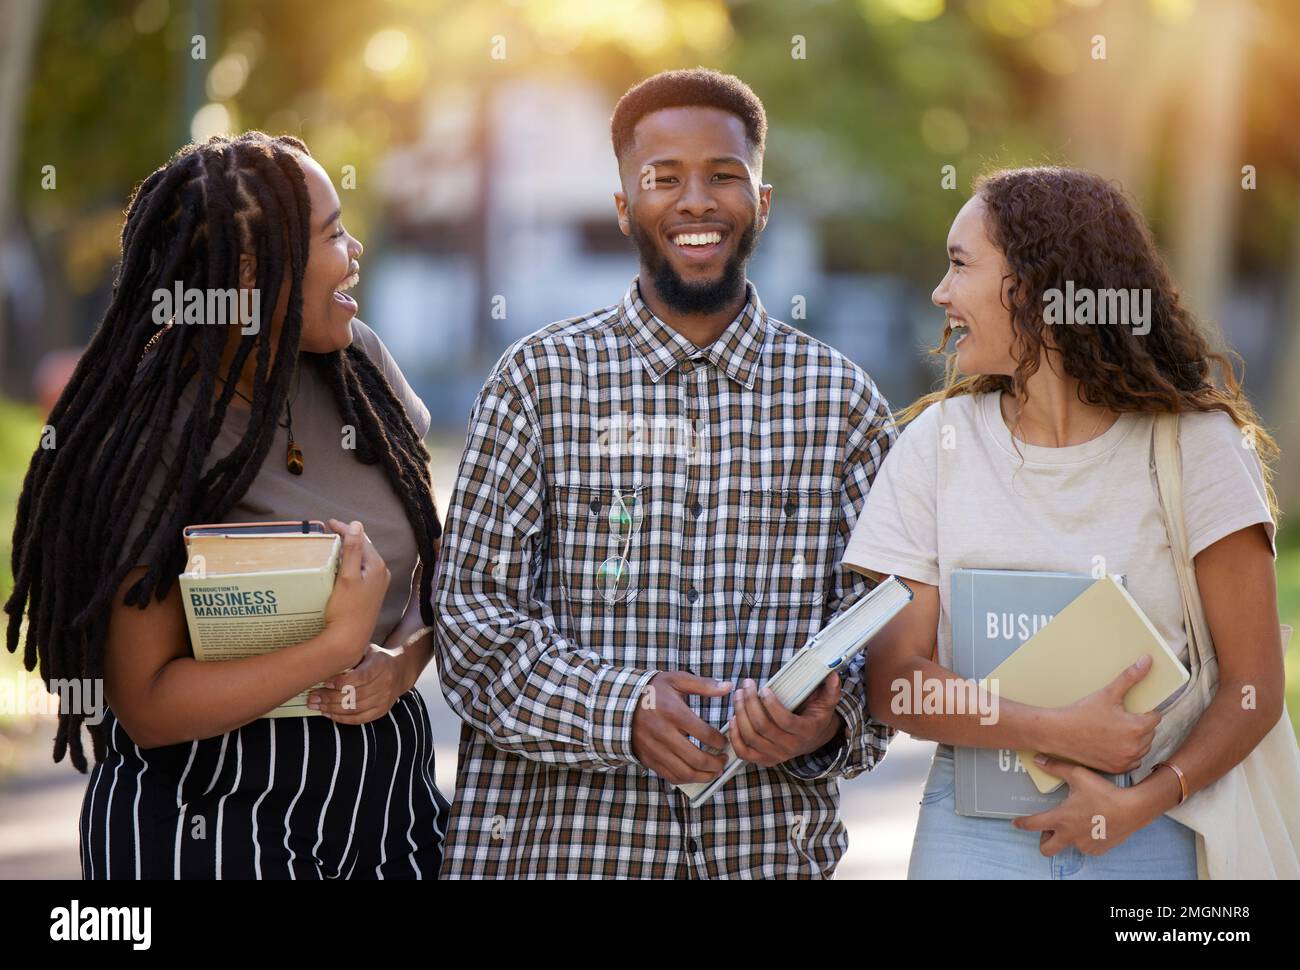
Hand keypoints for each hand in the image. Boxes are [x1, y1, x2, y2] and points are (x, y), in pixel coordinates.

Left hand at [308, 643, 405, 724]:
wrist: (399, 671)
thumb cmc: (375, 659)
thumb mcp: (366, 650)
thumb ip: (350, 656)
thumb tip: (323, 663)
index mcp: (380, 665)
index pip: (361, 677)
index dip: (341, 682)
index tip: (324, 682)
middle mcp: (385, 683)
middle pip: (355, 695)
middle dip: (330, 698)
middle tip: (312, 697)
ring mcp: (384, 699)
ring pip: (355, 709)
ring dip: (332, 709)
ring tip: (316, 706)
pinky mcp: (381, 711)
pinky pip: (359, 719)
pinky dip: (342, 718)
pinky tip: (328, 714)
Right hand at [323, 518, 389, 668]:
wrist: (349, 640)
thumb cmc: (346, 609)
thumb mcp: (346, 576)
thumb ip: (352, 550)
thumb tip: (356, 524)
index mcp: (377, 566)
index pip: (361, 539)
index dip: (345, 529)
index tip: (329, 523)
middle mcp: (382, 573)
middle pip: (363, 548)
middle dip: (348, 538)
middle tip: (329, 531)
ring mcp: (377, 584)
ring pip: (362, 560)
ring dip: (348, 551)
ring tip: (332, 545)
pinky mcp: (370, 594)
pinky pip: (360, 571)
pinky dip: (349, 564)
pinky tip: (339, 566)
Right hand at [631, 671, 732, 784]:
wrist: (621, 703)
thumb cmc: (653, 691)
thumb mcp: (677, 680)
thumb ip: (704, 685)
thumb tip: (728, 687)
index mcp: (674, 713)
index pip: (705, 734)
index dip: (720, 741)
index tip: (724, 741)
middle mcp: (664, 733)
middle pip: (696, 758)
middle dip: (716, 763)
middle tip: (723, 760)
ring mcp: (655, 749)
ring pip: (685, 772)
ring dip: (704, 776)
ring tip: (714, 772)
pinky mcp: (649, 759)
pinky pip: (670, 776)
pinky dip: (686, 779)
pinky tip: (696, 774)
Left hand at [729, 673, 843, 767]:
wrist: (814, 739)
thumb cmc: (816, 716)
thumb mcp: (827, 703)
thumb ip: (831, 690)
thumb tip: (833, 675)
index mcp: (806, 732)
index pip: (785, 721)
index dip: (771, 705)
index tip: (764, 688)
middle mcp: (790, 747)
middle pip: (763, 727)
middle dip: (750, 704)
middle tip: (746, 686)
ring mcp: (776, 756)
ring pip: (751, 738)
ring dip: (740, 715)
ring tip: (738, 696)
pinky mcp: (764, 759)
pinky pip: (744, 752)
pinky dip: (735, 737)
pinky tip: (733, 719)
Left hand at [1013, 754, 1154, 856]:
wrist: (1132, 809)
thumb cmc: (1104, 792)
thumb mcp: (1078, 775)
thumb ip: (1056, 767)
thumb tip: (1037, 759)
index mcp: (1061, 819)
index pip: (1033, 824)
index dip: (1022, 824)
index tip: (1016, 823)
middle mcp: (1070, 836)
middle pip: (1047, 848)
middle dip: (1043, 841)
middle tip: (1049, 829)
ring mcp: (1084, 845)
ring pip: (1069, 845)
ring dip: (1069, 836)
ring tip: (1079, 820)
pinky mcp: (1098, 850)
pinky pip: (1086, 846)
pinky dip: (1086, 838)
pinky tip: (1094, 825)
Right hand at [1043, 655, 1161, 773]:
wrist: (1059, 733)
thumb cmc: (1082, 712)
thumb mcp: (1108, 693)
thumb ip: (1130, 677)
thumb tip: (1147, 660)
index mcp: (1137, 727)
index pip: (1155, 717)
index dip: (1144, 712)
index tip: (1130, 710)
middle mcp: (1135, 747)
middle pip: (1150, 733)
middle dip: (1140, 725)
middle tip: (1121, 718)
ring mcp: (1126, 760)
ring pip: (1143, 748)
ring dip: (1136, 740)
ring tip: (1117, 731)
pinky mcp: (1117, 769)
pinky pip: (1132, 761)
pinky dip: (1127, 754)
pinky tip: (1113, 744)